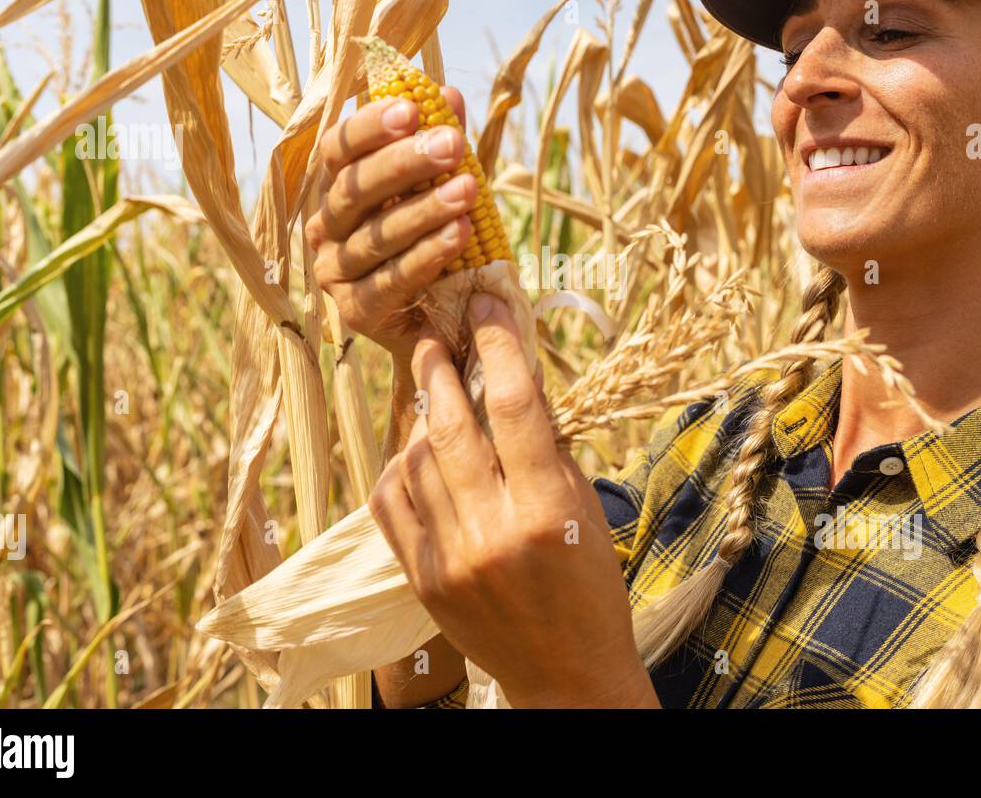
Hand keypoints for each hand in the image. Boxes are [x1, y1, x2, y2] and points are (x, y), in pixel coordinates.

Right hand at [305, 89, 477, 368]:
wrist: (443, 319)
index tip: (412, 108)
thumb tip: (447, 94)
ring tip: (467, 190)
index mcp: (336, 187)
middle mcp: (325, 227)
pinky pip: (389, 280)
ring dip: (423, 210)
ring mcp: (334, 271)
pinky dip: (426, 255)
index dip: (370, 126)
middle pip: (353, 189)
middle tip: (450, 145)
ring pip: (374, 235)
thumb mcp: (442, 187)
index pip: (338, 149)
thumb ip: (440, 144)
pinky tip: (460, 234)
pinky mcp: (354, 310)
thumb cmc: (436, 240)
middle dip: (403, 164)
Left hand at [367, 291, 658, 707]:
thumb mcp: (585, 508)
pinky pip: (390, 503)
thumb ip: (546, 446)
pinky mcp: (422, 579)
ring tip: (432, 399)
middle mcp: (492, 532)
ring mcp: (449, 558)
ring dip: (420, 418)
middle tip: (434, 338)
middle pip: (451, 426)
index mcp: (546, 511)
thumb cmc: (591, 587)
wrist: (566, 675)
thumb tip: (515, 377)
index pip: (515, 406)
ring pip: (415, 460)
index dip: (498, 344)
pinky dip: (398, 467)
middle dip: (439, 370)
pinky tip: (415, 451)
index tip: (486, 303)